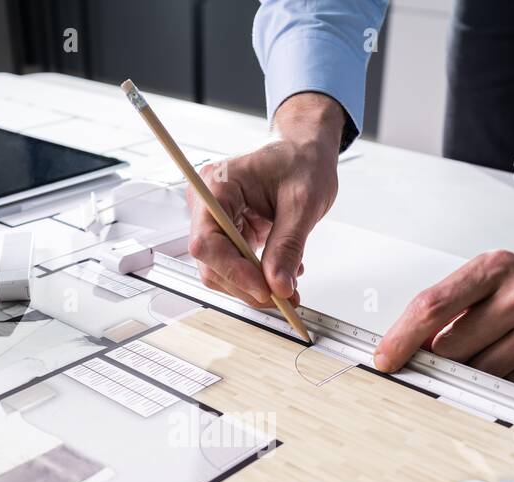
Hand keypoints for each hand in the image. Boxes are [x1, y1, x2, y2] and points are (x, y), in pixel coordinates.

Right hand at [188, 92, 341, 307]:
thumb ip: (288, 245)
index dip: (232, 271)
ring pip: (222, 272)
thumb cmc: (302, 161)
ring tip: (288, 289)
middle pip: (212, 262)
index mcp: (217, 185)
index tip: (264, 290)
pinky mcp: (230, 235)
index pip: (207, 241)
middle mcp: (209, 205)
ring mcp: (217, 222)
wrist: (305, 152)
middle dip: (247, 286)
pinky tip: (283, 274)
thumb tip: (279, 286)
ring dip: (254, 288)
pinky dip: (259, 279)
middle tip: (284, 298)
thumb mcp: (303, 202)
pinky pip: (236, 267)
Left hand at [373, 238, 513, 386]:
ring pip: (484, 370)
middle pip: (453, 346)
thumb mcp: (491, 281)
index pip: (433, 305)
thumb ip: (450, 311)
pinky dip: (508, 383)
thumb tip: (407, 348)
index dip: (401, 337)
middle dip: (442, 360)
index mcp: (495, 267)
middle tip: (446, 362)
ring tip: (492, 356)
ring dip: (476, 374)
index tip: (385, 359)